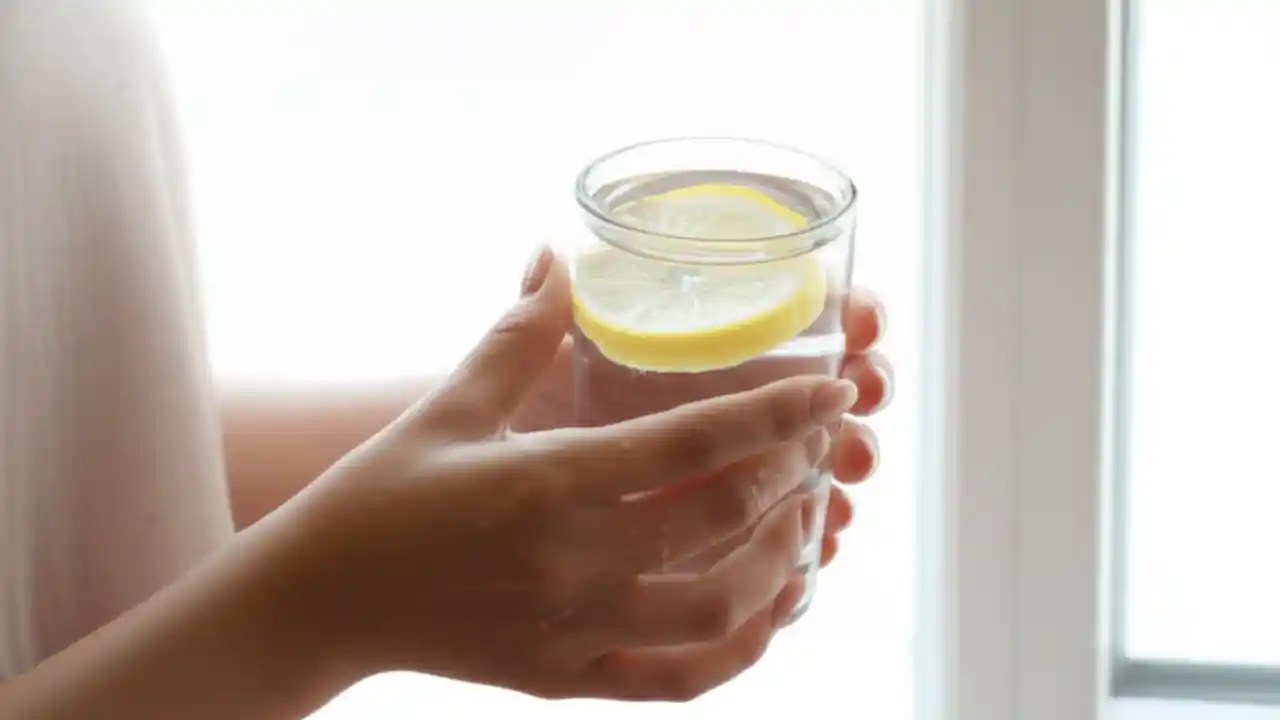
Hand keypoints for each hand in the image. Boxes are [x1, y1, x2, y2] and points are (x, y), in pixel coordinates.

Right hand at [286, 254, 859, 700]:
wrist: (323, 600)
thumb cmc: (382, 492)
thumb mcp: (450, 404)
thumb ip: (520, 333)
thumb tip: (554, 255)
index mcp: (548, 481)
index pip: (696, 443)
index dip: (779, 414)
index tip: (833, 389)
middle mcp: (572, 560)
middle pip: (724, 520)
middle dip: (788, 477)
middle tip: (810, 447)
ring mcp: (575, 628)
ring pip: (719, 610)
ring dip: (777, 565)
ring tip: (797, 524)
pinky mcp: (568, 678)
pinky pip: (679, 680)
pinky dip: (740, 652)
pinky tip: (764, 613)